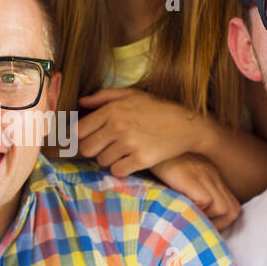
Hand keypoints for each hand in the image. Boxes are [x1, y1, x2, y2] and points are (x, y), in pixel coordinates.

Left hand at [77, 88, 207, 174]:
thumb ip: (103, 96)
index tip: (90, 139)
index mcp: (112, 109)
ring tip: (123, 151)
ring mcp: (129, 144)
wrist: (187, 125)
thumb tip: (81, 102)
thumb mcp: (132, 94)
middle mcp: (118, 126)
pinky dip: (121, 168)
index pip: (79, 131)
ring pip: (101, 161)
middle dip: (94, 150)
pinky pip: (117, 171)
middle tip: (106, 147)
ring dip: (109, 159)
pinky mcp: (141, 160)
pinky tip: (131, 160)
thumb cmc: (157, 108)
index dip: (81, 137)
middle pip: (86, 149)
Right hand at [150, 153, 240, 228]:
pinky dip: (197, 210)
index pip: (231, 206)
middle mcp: (212, 177)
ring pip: (224, 209)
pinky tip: (181, 209)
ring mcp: (203, 176)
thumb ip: (185, 190)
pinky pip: (206, 201)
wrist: (150, 139)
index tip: (202, 225)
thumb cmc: (158, 160)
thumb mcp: (177, 175)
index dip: (220, 221)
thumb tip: (182, 213)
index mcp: (210, 177)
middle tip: (198, 227)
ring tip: (190, 220)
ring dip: (208, 220)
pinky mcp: (190, 177)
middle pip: (233, 210)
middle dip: (218, 225)